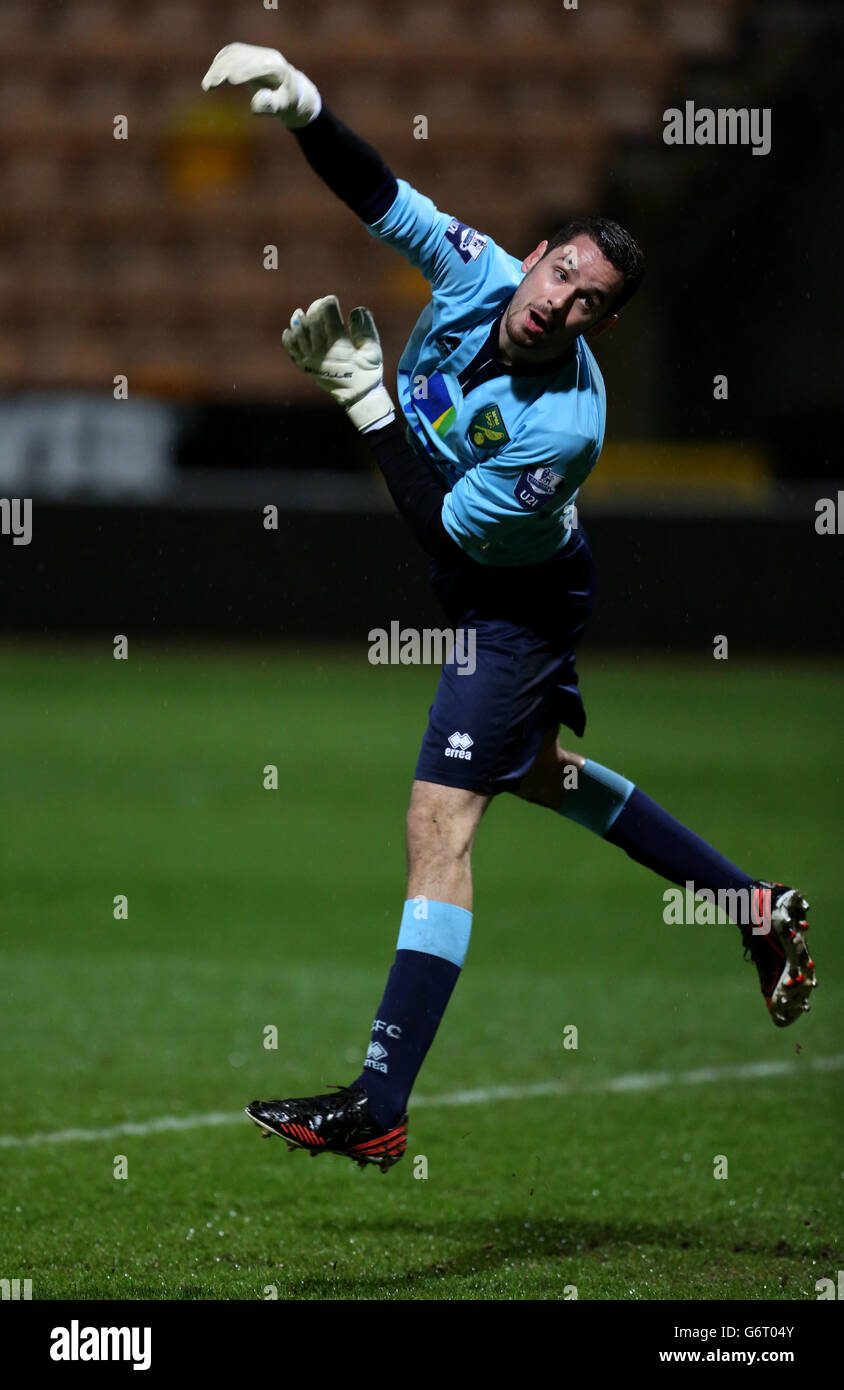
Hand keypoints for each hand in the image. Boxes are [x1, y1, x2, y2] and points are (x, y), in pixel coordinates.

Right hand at [201, 43, 320, 126]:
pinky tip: (211, 77)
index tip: (230, 79)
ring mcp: (257, 52)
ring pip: (234, 54)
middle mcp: (268, 56)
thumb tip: (256, 103)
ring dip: (217, 67)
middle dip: (225, 69)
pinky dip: (218, 63)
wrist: (288, 89)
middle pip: (243, 57)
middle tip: (210, 85)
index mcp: (279, 68)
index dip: (246, 71)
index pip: (260, 66)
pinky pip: (230, 53)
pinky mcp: (247, 53)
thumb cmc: (285, 101)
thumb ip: (271, 106)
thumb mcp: (282, 108)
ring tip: (207, 86)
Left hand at [282, 296, 394, 431]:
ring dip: (299, 320)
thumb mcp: (373, 352)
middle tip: (320, 305)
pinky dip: (289, 338)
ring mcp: (310, 359)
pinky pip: (291, 349)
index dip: (328, 303)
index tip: (332, 299)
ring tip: (300, 313)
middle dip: (315, 308)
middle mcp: (321, 350)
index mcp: (339, 344)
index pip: (328, 315)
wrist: (357, 397)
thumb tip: (356, 310)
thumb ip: (366, 330)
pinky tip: (291, 330)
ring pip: (299, 333)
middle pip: (312, 320)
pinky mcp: (305, 366)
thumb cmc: (367, 373)